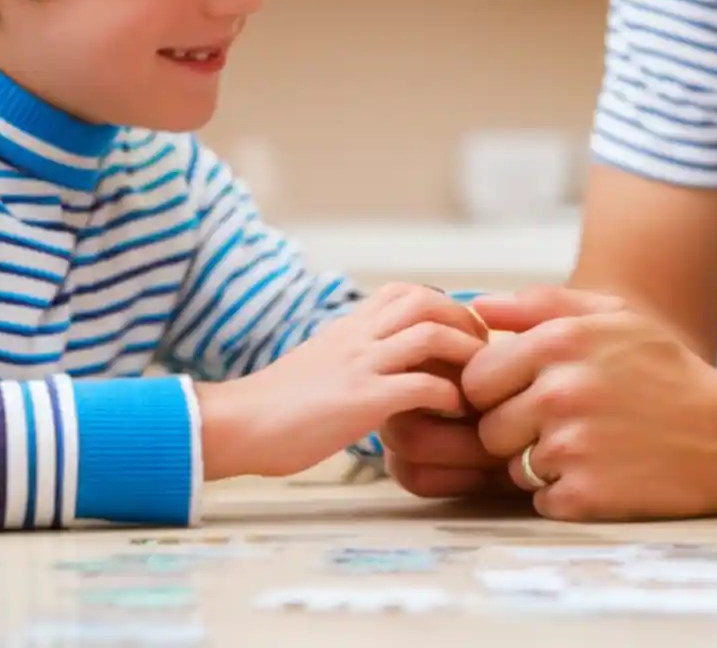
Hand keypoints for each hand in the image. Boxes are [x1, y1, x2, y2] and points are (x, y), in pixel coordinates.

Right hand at [197, 283, 487, 479]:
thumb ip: (352, 355)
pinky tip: (453, 411)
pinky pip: (421, 386)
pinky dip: (448, 395)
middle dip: (465, 322)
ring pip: (430, 335)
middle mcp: (356, 337)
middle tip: (482, 352)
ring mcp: (358, 366)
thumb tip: (381, 365)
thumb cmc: (275, 405)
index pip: (406, 291)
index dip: (444, 306)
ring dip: (465, 354)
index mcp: (347, 326)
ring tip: (477, 381)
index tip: (463, 332)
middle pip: (427, 301)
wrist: (234, 425)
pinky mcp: (360, 402)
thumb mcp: (320, 363)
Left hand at [463, 286, 716, 520]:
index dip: (497, 391)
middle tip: (568, 425)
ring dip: (543, 464)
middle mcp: (559, 393)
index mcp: (560, 342)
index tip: (530, 394)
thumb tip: (479, 307)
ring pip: (513, 467)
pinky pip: (541, 500)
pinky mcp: (585, 496)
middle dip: (517, 430)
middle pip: (488, 428)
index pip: (475, 378)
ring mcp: (571, 447)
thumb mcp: (615, 317)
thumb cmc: (665, 373)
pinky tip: (605, 474)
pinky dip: (567, 494)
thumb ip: (542, 304)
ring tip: (594, 447)